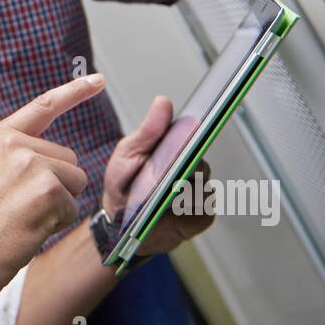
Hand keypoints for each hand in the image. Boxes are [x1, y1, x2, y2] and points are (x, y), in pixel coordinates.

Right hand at [0, 74, 104, 297]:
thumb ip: (19, 158)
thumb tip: (63, 161)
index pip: (44, 106)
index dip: (75, 91)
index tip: (98, 80)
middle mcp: (16, 145)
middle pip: (69, 159)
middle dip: (57, 187)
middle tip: (20, 209)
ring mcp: (32, 165)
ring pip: (75, 182)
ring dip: (58, 205)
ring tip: (22, 219)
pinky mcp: (48, 191)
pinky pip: (72, 207)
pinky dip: (56, 223)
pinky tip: (28, 229)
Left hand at [100, 95, 214, 256]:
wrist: (120, 223)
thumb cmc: (125, 183)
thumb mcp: (129, 153)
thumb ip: (148, 130)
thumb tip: (163, 101)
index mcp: (176, 149)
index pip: (196, 134)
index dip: (200, 130)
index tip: (198, 126)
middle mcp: (192, 168)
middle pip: (201, 162)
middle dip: (189, 165)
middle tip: (175, 167)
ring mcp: (199, 192)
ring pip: (204, 186)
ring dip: (186, 190)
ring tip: (168, 192)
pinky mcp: (200, 216)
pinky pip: (204, 210)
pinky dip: (189, 210)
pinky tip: (174, 209)